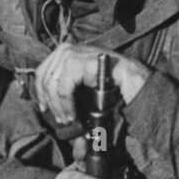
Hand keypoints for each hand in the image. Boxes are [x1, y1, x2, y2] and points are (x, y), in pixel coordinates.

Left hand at [32, 44, 150, 125]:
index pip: (42, 70)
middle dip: (49, 102)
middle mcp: (72, 48)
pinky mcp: (88, 60)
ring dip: (57, 105)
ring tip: (68, 119)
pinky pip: (66, 83)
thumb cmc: (116, 93)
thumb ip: (70, 108)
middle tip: (61, 120)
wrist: (139, 86)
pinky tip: (73, 114)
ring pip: (53, 80)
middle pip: (44, 75)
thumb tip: (61, 130)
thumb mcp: (87, 100)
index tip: (45, 110)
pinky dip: (65, 102)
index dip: (40, 92)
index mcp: (68, 54)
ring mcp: (80, 52)